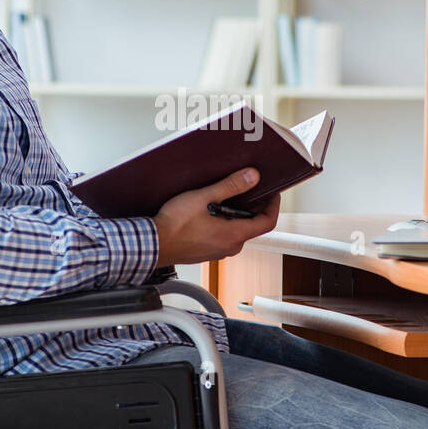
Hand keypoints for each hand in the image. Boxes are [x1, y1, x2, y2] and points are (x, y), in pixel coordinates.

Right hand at [152, 167, 280, 266]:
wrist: (154, 244)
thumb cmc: (175, 225)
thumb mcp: (205, 197)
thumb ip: (231, 186)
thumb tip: (253, 176)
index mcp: (235, 235)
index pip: (268, 222)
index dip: (273, 205)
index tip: (272, 192)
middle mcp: (230, 247)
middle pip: (253, 225)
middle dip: (253, 206)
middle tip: (248, 188)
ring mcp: (218, 251)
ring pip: (237, 230)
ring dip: (236, 214)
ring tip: (226, 197)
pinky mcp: (207, 251)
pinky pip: (224, 236)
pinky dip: (224, 223)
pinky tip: (211, 211)